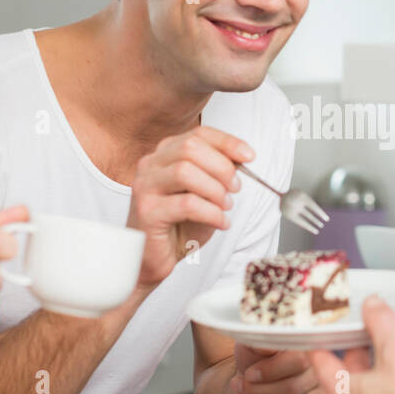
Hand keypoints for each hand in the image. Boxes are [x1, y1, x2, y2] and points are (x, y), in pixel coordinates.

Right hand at [128, 126, 251, 287]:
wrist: (155, 258)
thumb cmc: (179, 225)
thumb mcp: (204, 193)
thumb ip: (217, 174)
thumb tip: (241, 160)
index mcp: (164, 154)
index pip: (198, 135)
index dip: (227, 142)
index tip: (249, 156)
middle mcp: (150, 165)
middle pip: (191, 148)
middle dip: (222, 167)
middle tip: (235, 188)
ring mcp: (145, 186)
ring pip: (185, 172)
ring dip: (215, 190)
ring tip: (225, 206)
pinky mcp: (147, 211)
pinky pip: (187, 204)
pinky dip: (212, 213)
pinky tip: (220, 222)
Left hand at [228, 344, 322, 393]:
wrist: (255, 374)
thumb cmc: (256, 357)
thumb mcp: (251, 343)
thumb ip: (258, 343)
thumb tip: (265, 344)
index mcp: (306, 347)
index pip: (298, 361)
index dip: (270, 371)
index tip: (249, 374)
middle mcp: (318, 369)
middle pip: (292, 389)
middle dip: (259, 392)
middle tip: (241, 387)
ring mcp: (318, 393)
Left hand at [306, 296, 394, 393]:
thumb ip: (380, 323)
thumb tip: (371, 306)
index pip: (319, 360)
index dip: (321, 338)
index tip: (324, 323)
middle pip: (342, 373)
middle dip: (351, 348)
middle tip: (357, 326)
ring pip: (364, 385)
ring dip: (371, 364)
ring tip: (383, 342)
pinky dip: (387, 380)